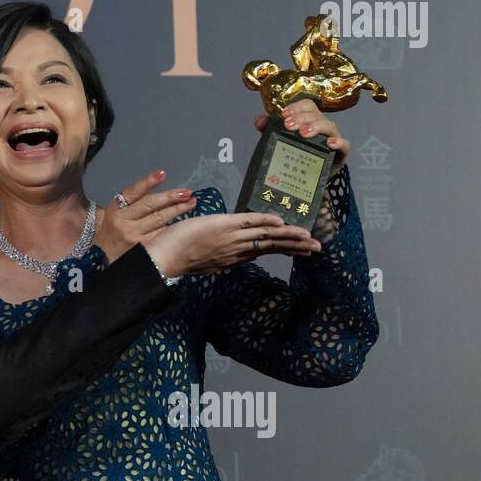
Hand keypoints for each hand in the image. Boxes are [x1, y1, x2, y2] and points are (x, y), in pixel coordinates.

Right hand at [95, 170, 195, 264]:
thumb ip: (134, 201)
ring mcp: (134, 237)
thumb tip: (159, 185)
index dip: (148, 182)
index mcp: (117, 209)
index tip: (162, 174)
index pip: (133, 192)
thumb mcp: (116, 211)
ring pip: (158, 220)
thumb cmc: (114, 229)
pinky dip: (174, 228)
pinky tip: (186, 223)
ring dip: (177, 210)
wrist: (101, 256)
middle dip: (169, 197)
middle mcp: (124, 222)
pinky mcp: (143, 249)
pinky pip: (161, 235)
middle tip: (187, 192)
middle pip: (149, 205)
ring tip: (191, 202)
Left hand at [147, 212, 320, 276]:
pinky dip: (264, 222)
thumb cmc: (176, 256)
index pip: (264, 251)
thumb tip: (237, 252)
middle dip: (295, 247)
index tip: (302, 251)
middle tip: (317, 248)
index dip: (284, 250)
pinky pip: (248, 223)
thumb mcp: (204, 258)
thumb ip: (221, 253)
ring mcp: (231, 239)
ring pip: (264, 236)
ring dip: (288, 236)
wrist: (163, 259)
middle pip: (271, 247)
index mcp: (232, 256)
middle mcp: (236, 249)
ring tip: (309, 238)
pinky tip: (280, 222)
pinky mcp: (222, 227)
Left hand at [255, 100, 348, 170]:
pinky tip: (330, 143)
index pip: (307, 106)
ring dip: (316, 127)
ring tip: (303, 134)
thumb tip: (259, 120)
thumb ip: (268, 130)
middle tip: (288, 125)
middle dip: (302, 118)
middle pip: (316, 115)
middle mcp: (322, 126)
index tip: (284, 114)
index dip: (297, 107)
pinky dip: (339, 142)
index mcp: (309, 120)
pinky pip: (345, 144)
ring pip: (329, 126)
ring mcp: (333, 138)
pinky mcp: (341, 153)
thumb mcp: (280, 142)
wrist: (307, 181)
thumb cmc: (295, 155)